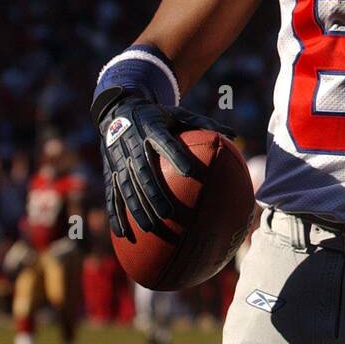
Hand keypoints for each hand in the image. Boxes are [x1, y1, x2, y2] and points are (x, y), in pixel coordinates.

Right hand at [91, 87, 233, 238]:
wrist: (117, 110)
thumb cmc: (157, 116)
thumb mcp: (177, 113)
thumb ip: (203, 123)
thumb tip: (234, 135)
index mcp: (153, 128)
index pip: (166, 143)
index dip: (177, 156)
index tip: (191, 172)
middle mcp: (133, 144)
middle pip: (143, 171)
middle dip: (154, 193)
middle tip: (169, 213)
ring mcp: (119, 159)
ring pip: (126, 186)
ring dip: (136, 208)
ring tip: (150, 227)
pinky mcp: (110, 170)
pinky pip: (112, 194)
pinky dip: (116, 214)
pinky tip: (123, 233)